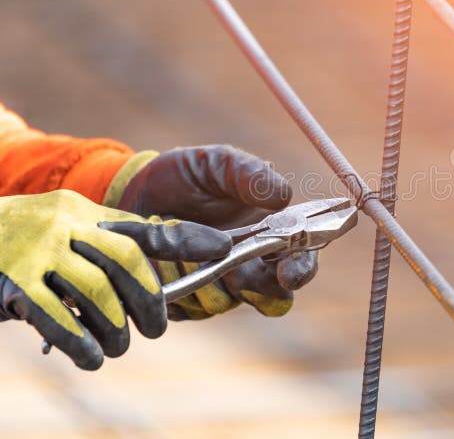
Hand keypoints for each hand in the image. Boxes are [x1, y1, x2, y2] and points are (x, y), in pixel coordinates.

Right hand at [0, 190, 230, 369]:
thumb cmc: (34, 243)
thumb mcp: (78, 232)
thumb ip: (127, 241)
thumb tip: (186, 261)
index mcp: (86, 214)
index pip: (143, 230)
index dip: (186, 241)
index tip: (222, 249)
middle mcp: (64, 225)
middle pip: (124, 261)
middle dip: (148, 300)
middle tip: (155, 329)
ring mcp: (36, 252)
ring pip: (94, 293)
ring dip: (115, 328)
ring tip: (120, 346)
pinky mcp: (11, 284)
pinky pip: (53, 316)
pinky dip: (79, 342)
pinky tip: (91, 357)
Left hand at [112, 145, 317, 319]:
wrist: (135, 191)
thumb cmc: (186, 175)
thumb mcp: (219, 163)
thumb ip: (251, 175)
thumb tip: (283, 197)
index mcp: (272, 235)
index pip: (301, 261)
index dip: (301, 270)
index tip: (289, 273)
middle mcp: (251, 267)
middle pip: (273, 298)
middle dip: (257, 286)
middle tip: (237, 271)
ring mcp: (219, 288)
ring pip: (224, 302)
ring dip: (204, 277)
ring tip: (181, 245)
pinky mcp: (186, 303)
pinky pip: (187, 307)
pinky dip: (176, 283)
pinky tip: (162, 257)